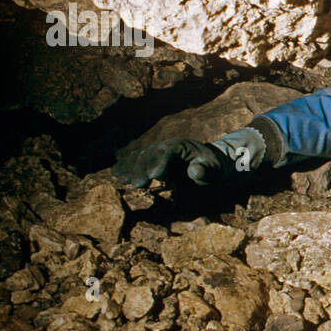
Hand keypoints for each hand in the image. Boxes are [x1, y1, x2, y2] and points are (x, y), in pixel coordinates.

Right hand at [112, 138, 231, 187]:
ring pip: (139, 157)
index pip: (167, 152)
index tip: (154, 176)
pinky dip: (126, 167)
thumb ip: (205, 170)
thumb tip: (194, 171)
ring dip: (130, 169)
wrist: (208, 162)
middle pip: (150, 155)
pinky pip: (135, 160)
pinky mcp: (150, 159)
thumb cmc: (212, 167)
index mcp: (181, 145)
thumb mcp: (214, 169)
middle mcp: (165, 146)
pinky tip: (116, 174)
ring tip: (123, 180)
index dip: (159, 162)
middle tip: (138, 184)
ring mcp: (156, 151)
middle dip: (142, 169)